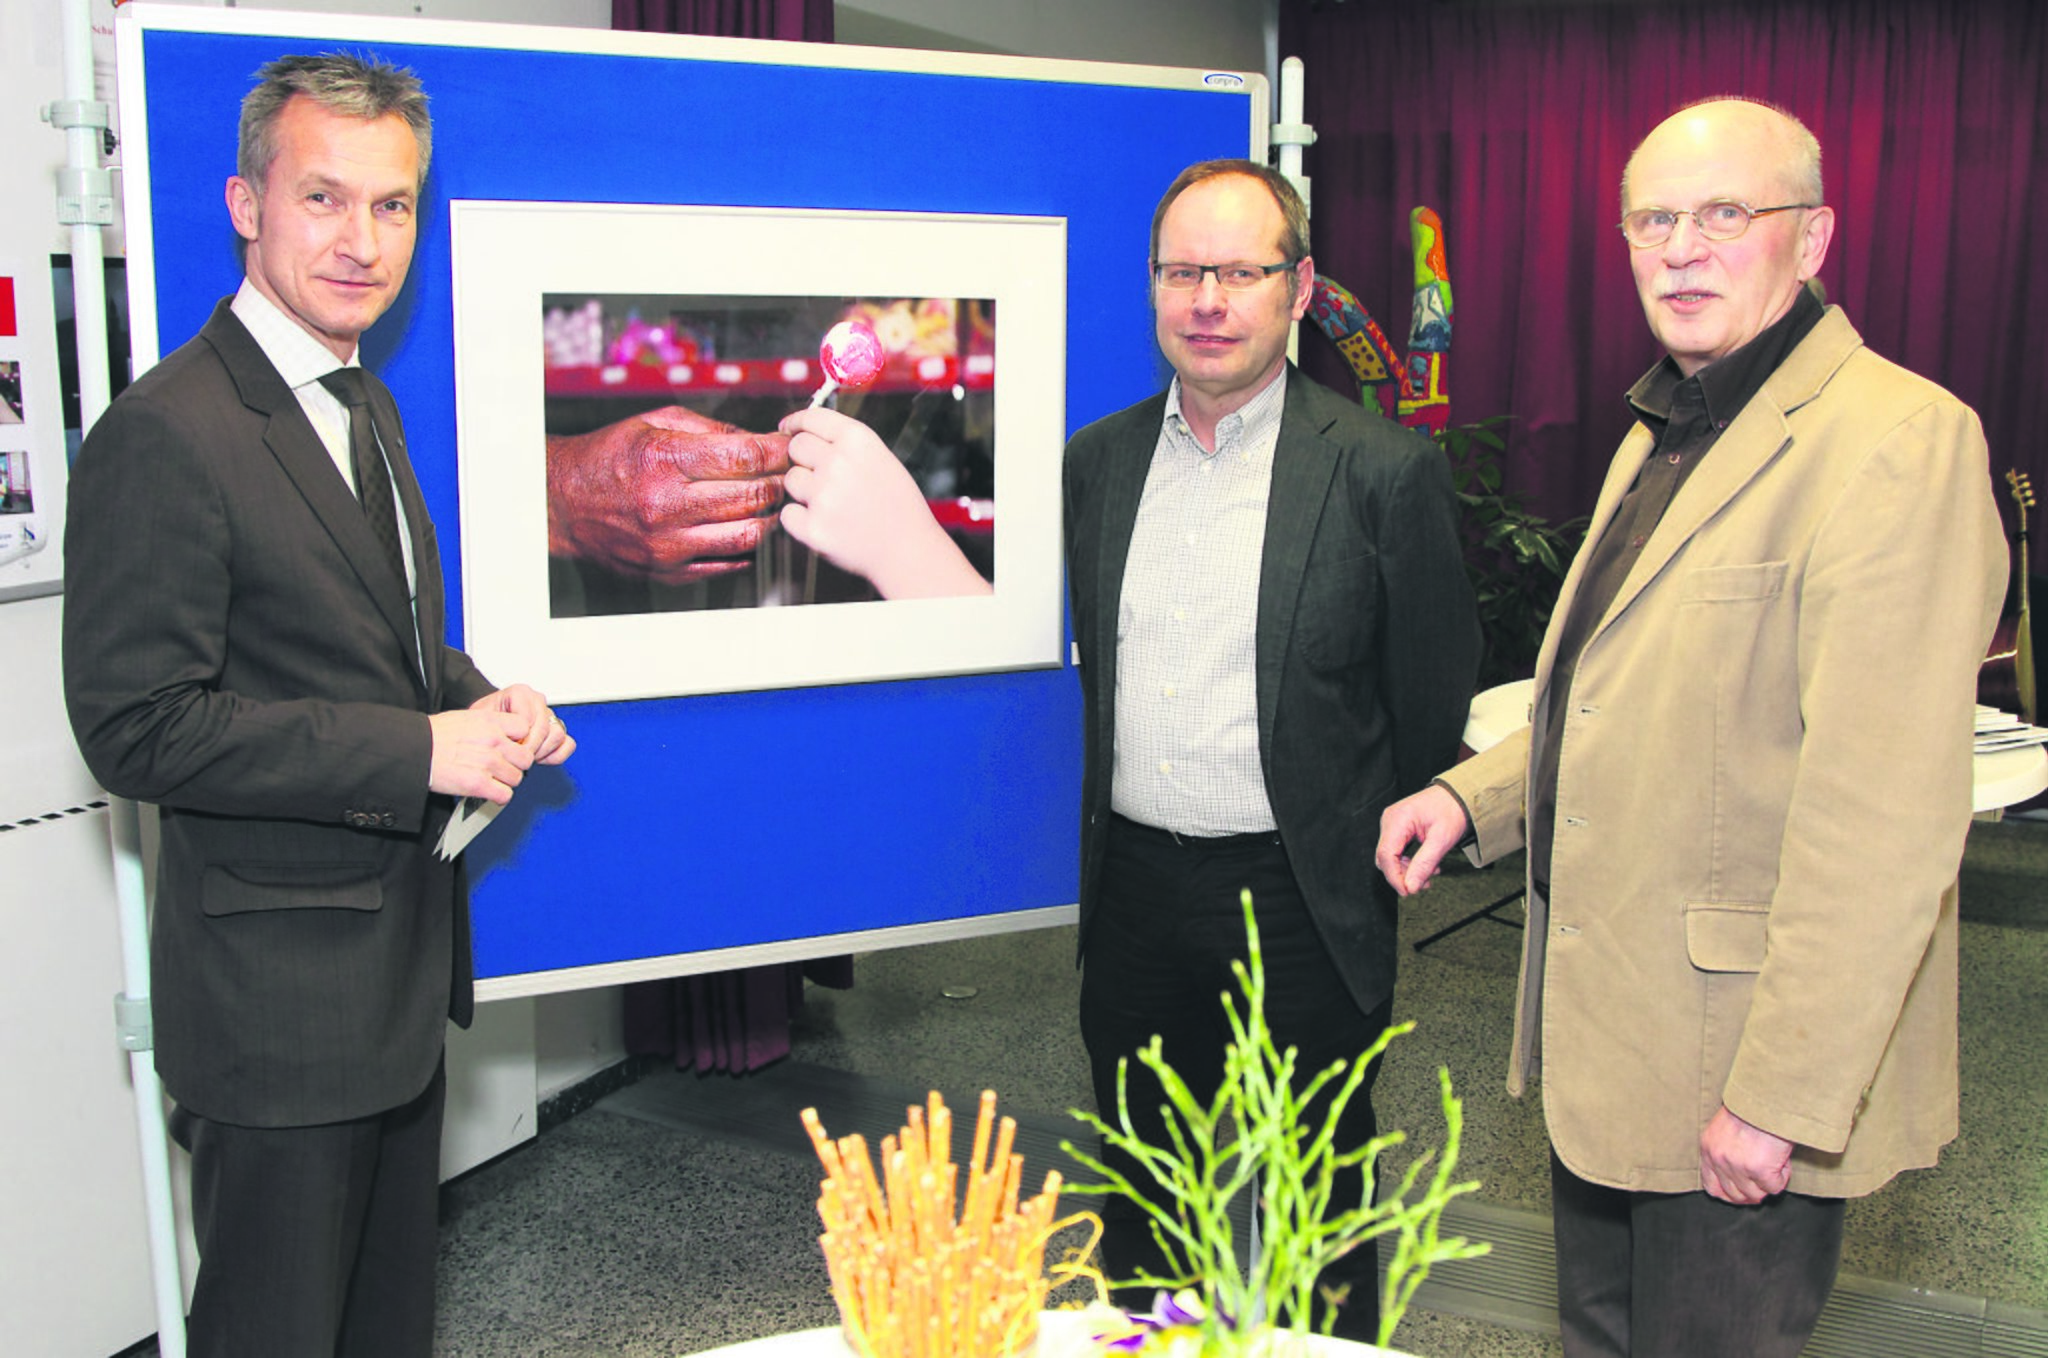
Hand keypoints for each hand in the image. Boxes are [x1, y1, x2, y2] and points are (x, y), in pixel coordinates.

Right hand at [428, 706, 536, 804]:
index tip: (513, 746)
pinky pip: (505, 795)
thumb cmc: (434, 735)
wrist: (414, 750)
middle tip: (504, 767)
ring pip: (517, 778)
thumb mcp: (467, 718)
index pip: (524, 728)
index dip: (520, 739)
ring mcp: (488, 763)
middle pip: (525, 757)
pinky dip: (499, 796)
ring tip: (492, 779)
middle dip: (516, 764)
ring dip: (506, 782)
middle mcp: (493, 741)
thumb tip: (504, 733)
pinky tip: (489, 792)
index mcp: (490, 721)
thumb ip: (490, 724)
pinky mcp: (479, 784)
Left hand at [472, 683, 575, 766]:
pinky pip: (567, 744)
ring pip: (558, 735)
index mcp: (520, 693)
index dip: (518, 739)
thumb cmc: (483, 720)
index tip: (507, 747)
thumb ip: (495, 727)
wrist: (486, 721)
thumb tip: (509, 744)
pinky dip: (555, 754)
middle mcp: (537, 701)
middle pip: (544, 728)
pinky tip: (540, 756)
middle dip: (530, 747)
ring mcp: (549, 715)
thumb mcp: (480, 720)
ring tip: (526, 755)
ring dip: (542, 750)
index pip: (528, 720)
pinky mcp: (557, 729)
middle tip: (516, 755)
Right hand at [547, 406, 789, 582]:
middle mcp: (667, 505)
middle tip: (789, 473)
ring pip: (748, 534)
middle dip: (780, 481)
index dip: (777, 451)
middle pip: (752, 496)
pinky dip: (747, 545)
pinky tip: (745, 525)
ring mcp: (669, 544)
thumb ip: (710, 430)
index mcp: (663, 461)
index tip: (789, 447)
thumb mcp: (654, 423)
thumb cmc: (609, 458)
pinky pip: (728, 562)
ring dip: (770, 517)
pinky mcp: (668, 571)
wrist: (563, 504)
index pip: (743, 457)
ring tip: (771, 501)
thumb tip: (759, 440)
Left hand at [777, 406, 990, 599]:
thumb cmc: (898, 506)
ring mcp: (823, 496)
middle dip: (801, 459)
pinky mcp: (813, 527)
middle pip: (795, 447)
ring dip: (804, 490)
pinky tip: (825, 523)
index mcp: (858, 440)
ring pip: (790, 480)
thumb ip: (845, 444)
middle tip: (820, 476)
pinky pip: (788, 514)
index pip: (812, 417)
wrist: (910, 551)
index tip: (787, 428)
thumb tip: (804, 433)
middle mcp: (838, 462)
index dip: (795, 422)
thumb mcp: (882, 458)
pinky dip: (800, 520)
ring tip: (832, 504)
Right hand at [1374, 783, 1468, 895]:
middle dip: (1403, 875)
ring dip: (1408, 871)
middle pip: (1386, 858)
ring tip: (1430, 874)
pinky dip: (1409, 863)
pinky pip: (1396, 852)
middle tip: (1424, 884)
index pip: (1386, 855)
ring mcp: (1392, 824)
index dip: (1394, 877)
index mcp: (1398, 819)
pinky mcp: (1397, 829)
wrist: (1458, 796)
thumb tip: (1410, 887)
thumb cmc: (1451, 811)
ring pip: (1391, 858)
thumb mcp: (1442, 840)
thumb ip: (1424, 864)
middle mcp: (1390, 820)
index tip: (1408, 892)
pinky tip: (1425, 865)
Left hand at [1699, 1105, 1794, 1203]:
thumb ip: (1727, 1151)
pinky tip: (1782, 1161)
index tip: (1743, 1194)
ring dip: (1768, 1183)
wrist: (1769, 1098)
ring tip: (1775, 1162)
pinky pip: (1774, 1188)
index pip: (1712, 1187)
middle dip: (1752, 1193)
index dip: (1729, 1195)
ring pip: (1755, 1194)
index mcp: (1708, 1148)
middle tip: (1764, 1183)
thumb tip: (1740, 1179)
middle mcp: (1719, 1159)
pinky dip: (1782, 1177)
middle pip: (1734, 1195)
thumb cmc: (1753, 1109)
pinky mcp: (1759, 1170)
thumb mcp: (1726, 1129)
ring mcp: (1737, 1166)